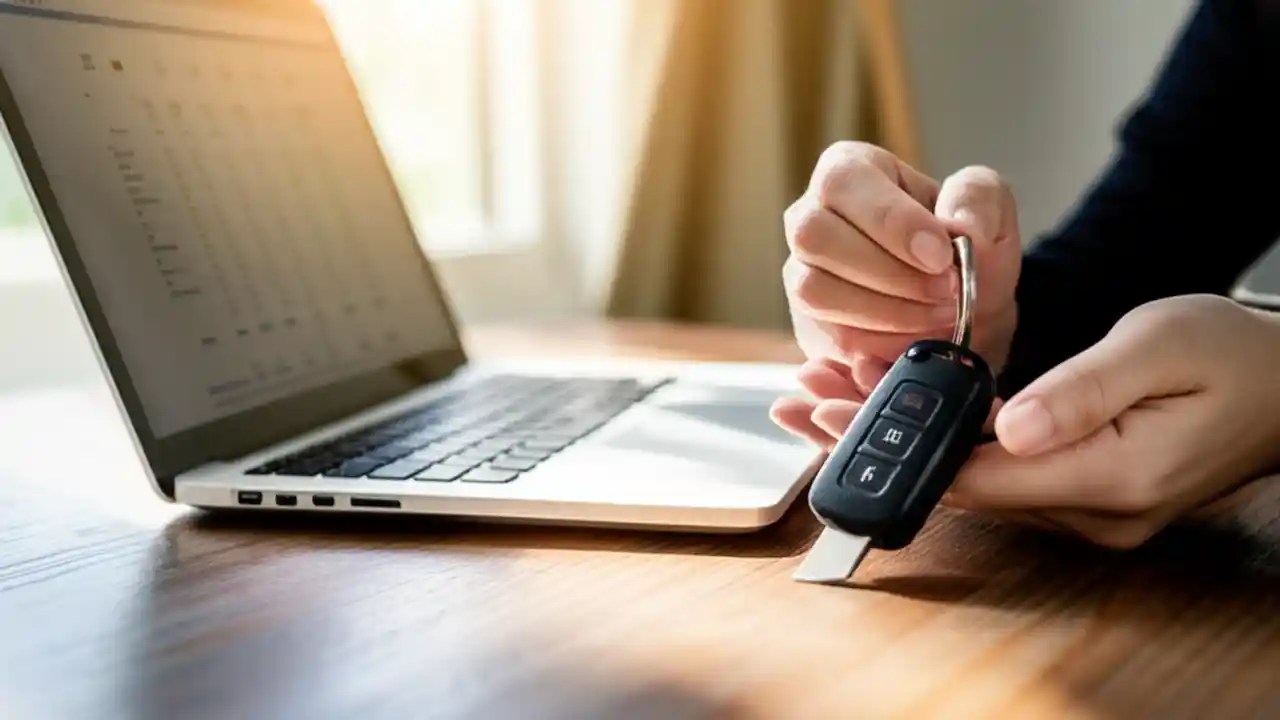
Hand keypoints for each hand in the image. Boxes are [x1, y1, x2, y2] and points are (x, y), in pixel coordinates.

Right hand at [772, 142, 1020, 447]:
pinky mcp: (809, 326)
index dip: (890, 221)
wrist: (956, 307)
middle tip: (946, 291)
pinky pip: (826, 339)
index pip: (844, 183)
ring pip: (814, 291)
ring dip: (885, 312)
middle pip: (815, 236)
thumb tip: (960, 227)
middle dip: (889, 273)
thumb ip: (978, 201)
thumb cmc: (961, 248)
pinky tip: (916, 340)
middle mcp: (810, 219)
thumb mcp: (987, 208)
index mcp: (849, 172)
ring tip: (938, 316)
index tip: (940, 255)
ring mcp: (801, 274)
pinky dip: (879, 346)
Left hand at [946, 294, 1279, 547]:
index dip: (935, 446)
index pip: (984, 483)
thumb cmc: (1228, 355)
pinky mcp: (1102, 517)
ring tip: (981, 398)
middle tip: (929, 391)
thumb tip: (1009, 429)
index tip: (904, 406)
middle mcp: (1105, 518)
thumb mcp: (1154, 345)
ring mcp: (1105, 525)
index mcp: (1116, 477)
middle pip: (983, 494)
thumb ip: (1079, 391)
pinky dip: (1007, 459)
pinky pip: (1028, 493)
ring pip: (999, 495)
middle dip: (948, 445)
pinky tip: (1014, 421)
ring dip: (975, 452)